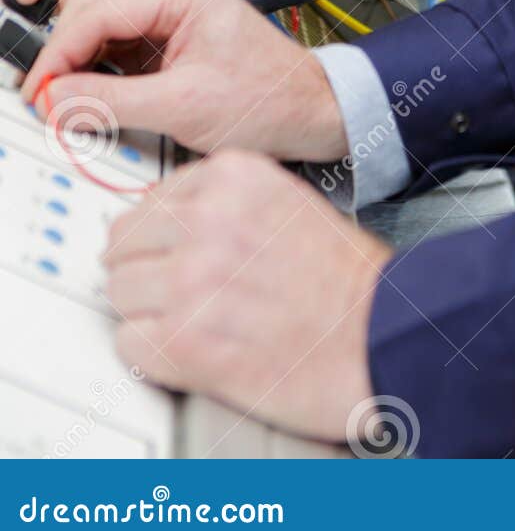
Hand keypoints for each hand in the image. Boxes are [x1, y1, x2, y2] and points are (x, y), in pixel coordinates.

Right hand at [22, 0, 348, 162]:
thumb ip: (112, 102)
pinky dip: (101, 72)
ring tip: (69, 104)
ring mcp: (172, 12)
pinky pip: (118, 47)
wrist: (310, 113)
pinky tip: (96, 98)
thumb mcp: (183, 108)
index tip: (36, 92)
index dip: (57, 55)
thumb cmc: (267, 102)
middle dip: (64, 56)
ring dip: (81, 65)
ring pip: (100, 29)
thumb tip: (54, 100)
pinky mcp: (170, 37)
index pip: (96, 12)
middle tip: (45, 101)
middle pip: (91, 11)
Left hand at [104, 150, 392, 442]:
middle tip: (177, 292)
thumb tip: (167, 222)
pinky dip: (152, 354)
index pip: (150, 200)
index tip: (171, 252)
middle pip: (123, 244)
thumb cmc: (346, 277)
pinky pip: (129, 343)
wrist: (380, 333)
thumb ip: (225, 203)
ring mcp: (189, 281)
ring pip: (118, 293)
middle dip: (144, 270)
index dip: (160, 236)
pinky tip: (189, 350)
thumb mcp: (286, 201)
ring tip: (190, 321)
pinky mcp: (184, 341)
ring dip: (147, 313)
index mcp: (232, 176)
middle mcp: (205, 220)